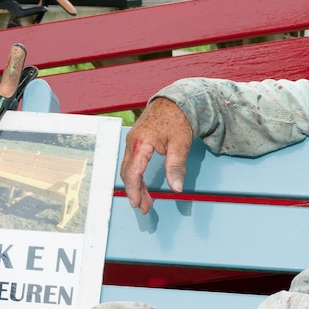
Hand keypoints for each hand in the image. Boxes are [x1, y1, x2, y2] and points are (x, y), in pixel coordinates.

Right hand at [120, 97, 193, 212]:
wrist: (175, 101)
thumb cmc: (177, 118)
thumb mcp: (180, 144)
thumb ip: (176, 167)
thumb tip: (176, 187)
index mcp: (140, 142)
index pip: (133, 173)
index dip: (134, 191)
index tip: (138, 204)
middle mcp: (132, 142)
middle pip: (128, 173)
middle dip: (135, 192)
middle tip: (144, 207)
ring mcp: (132, 141)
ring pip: (129, 169)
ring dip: (136, 185)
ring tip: (145, 200)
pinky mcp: (136, 142)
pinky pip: (132, 162)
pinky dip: (136, 176)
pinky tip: (143, 184)